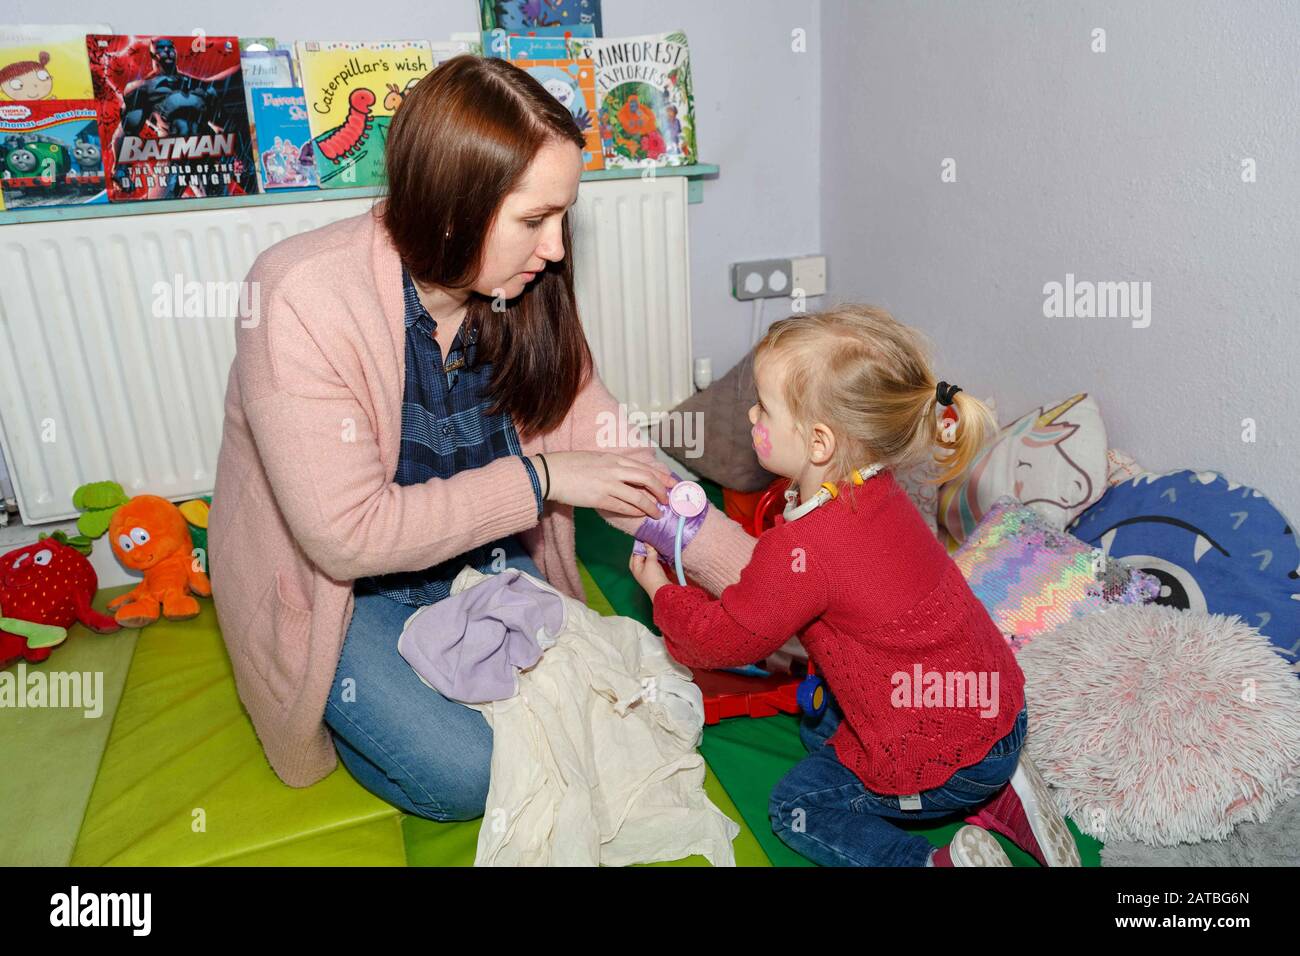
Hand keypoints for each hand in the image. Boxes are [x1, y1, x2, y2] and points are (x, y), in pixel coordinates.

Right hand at [534, 451, 673, 518]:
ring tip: (658, 513)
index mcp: (614, 459)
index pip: (644, 467)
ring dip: (651, 506)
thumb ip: (611, 465)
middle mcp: (614, 470)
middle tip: (668, 500)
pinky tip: (641, 516)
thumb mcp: (595, 459)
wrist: (551, 472)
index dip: (661, 476)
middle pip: (647, 479)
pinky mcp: (600, 499)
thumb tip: (625, 475)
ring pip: (638, 496)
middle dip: (661, 490)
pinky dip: (635, 512)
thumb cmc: (570, 465)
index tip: (671, 483)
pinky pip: (623, 507)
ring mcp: (608, 484)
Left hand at [629, 544, 671, 599]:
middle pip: (643, 555)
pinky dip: (660, 557)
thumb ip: (650, 551)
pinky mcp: (657, 573)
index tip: (646, 537)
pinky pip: (657, 562)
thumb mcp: (651, 562)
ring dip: (654, 553)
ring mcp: (649, 571)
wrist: (664, 591)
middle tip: (653, 540)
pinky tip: (663, 553)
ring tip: (659, 545)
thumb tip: (647, 542)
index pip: (635, 552)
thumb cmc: (654, 578)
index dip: (640, 544)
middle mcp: (640, 569)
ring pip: (650, 558)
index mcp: (635, 567)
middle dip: (648, 548)